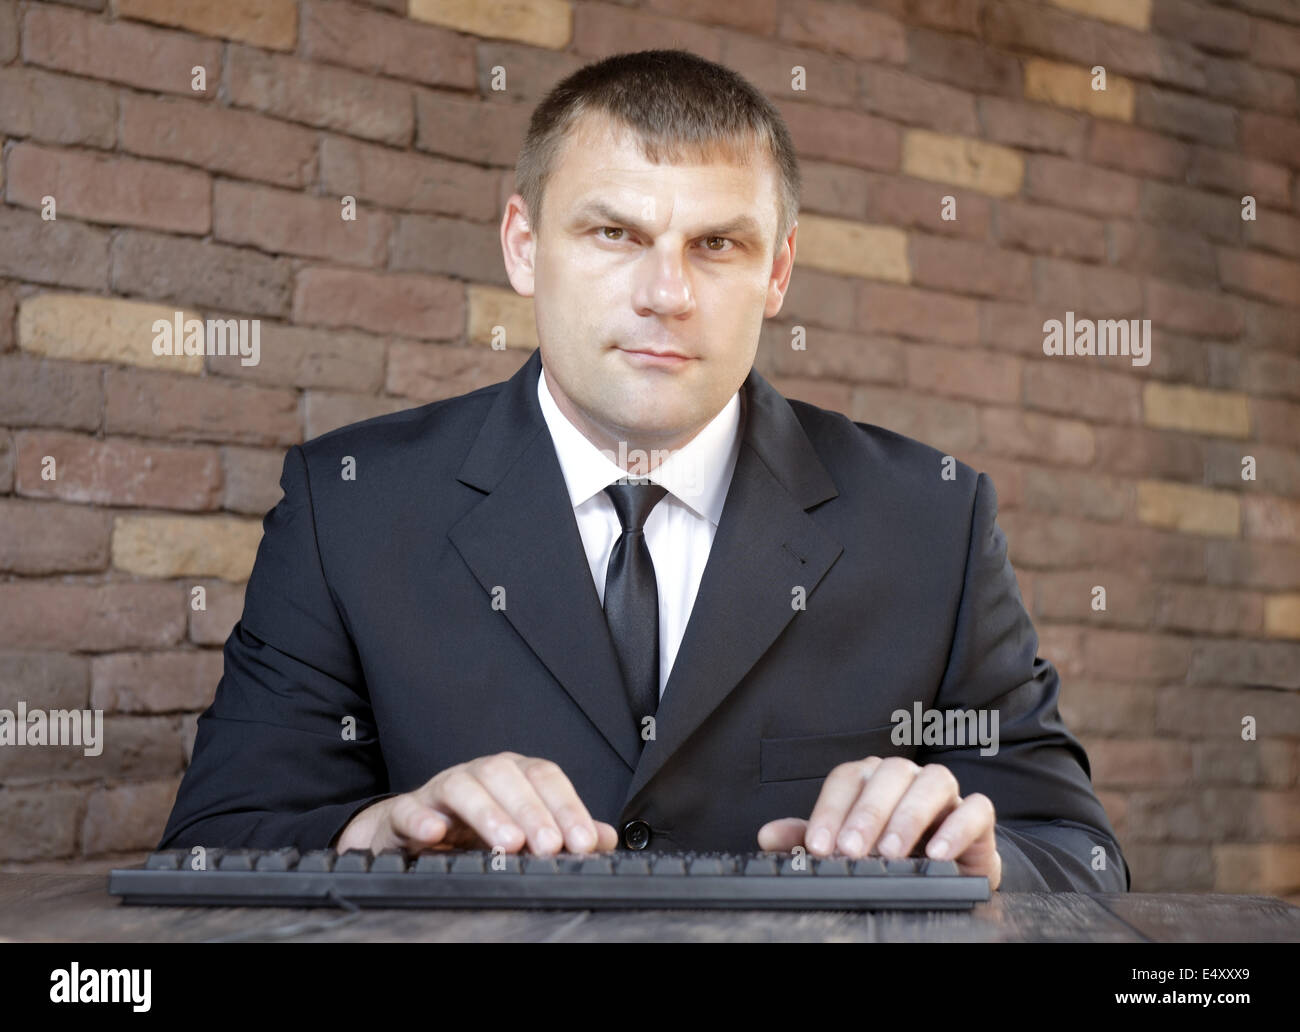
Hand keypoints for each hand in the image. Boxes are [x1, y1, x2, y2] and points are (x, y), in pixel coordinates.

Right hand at [335, 751, 620, 854]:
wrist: (412, 834)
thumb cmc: (473, 829)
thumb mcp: (523, 831)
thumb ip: (563, 832)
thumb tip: (606, 838)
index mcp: (512, 775)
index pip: (545, 778)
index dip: (567, 807)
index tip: (583, 842)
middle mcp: (479, 774)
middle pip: (507, 776)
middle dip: (532, 811)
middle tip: (550, 846)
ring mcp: (441, 790)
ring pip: (462, 785)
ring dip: (488, 812)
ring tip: (507, 843)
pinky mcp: (405, 811)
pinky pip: (408, 808)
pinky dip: (422, 817)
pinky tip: (436, 832)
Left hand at [756, 756, 1001, 889]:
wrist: (946, 872)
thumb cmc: (890, 852)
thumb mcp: (845, 847)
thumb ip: (807, 838)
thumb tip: (767, 836)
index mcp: (871, 778)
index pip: (847, 778)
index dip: (831, 809)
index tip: (820, 847)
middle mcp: (907, 777)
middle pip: (887, 775)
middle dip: (867, 813)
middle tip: (852, 851)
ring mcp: (945, 793)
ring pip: (931, 782)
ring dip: (909, 816)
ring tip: (892, 853)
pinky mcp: (978, 816)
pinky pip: (976, 808)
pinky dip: (957, 827)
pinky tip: (938, 853)